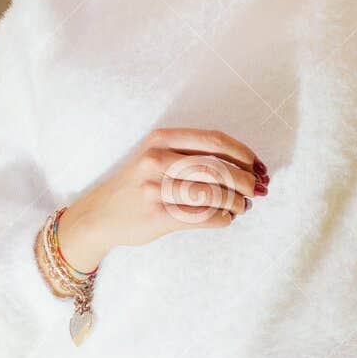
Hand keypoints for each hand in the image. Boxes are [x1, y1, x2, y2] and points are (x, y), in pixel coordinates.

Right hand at [57, 126, 266, 266]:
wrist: (100, 215)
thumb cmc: (137, 184)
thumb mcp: (156, 156)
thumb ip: (192, 155)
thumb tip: (246, 165)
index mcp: (161, 139)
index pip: (214, 141)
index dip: (242, 153)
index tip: (256, 164)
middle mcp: (157, 160)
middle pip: (217, 168)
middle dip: (244, 180)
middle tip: (255, 189)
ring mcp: (156, 188)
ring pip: (213, 194)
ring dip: (236, 202)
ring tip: (242, 206)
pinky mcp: (158, 216)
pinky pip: (203, 217)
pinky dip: (222, 218)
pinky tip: (226, 217)